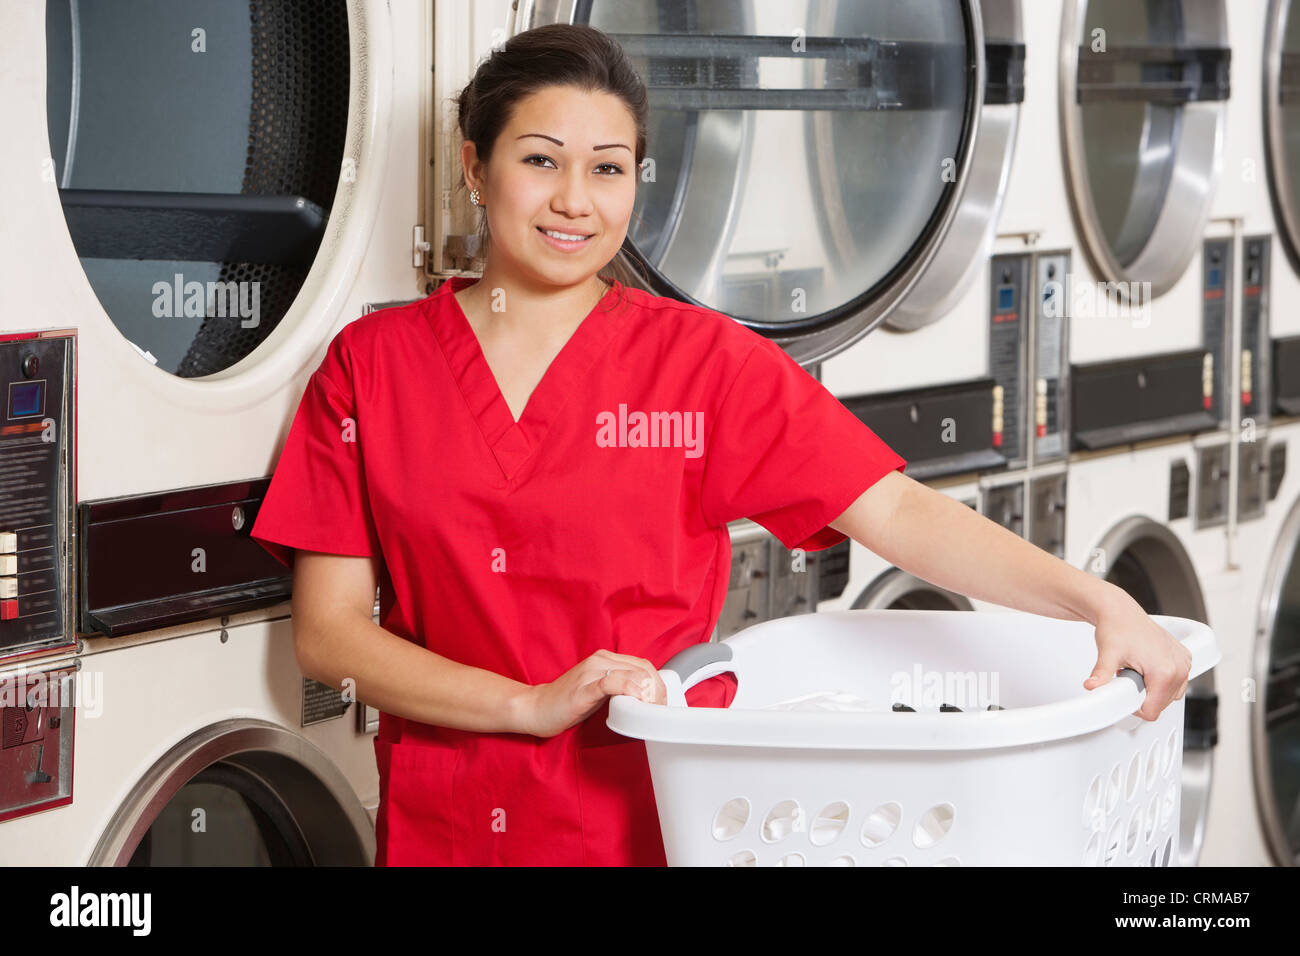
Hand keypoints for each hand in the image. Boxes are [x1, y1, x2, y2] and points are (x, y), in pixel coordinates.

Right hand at [519, 650, 667, 737]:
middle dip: (657, 689)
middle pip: (641, 669)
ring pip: (631, 673)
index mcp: (605, 659)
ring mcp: (591, 672)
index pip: (642, 665)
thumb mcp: (599, 690)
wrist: (536, 708)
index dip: (658, 683)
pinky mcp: (584, 688)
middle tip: (661, 709)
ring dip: (648, 692)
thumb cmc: (568, 702)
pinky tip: (637, 700)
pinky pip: (612, 683)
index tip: (662, 702)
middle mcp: (600, 661)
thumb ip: (619, 687)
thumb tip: (646, 697)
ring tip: (653, 709)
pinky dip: (629, 689)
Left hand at [1085, 594, 1192, 720]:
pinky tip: (1148, 666)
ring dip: (1153, 689)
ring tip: (1138, 670)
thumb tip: (1091, 686)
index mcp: (1165, 672)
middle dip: (1143, 696)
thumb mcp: (1107, 654)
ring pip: (1170, 695)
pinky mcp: (1185, 658)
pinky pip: (1177, 682)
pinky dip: (1162, 680)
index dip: (1133, 707)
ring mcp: (1184, 663)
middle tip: (1129, 675)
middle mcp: (1179, 668)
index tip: (1123, 692)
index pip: (1152, 712)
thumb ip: (1101, 674)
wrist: (1121, 612)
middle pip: (1162, 705)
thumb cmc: (1116, 629)